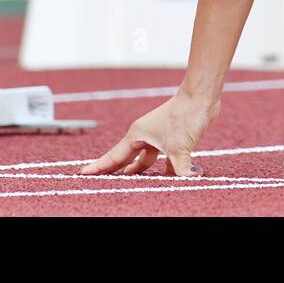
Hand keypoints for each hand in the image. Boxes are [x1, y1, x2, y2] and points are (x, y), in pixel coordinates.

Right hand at [79, 94, 218, 176]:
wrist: (201, 97)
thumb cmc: (185, 115)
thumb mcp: (180, 147)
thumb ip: (180, 169)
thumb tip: (189, 180)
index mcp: (137, 136)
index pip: (113, 157)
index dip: (99, 167)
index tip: (82, 174)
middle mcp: (145, 136)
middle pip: (125, 159)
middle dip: (115, 171)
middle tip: (103, 183)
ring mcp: (158, 137)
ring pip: (144, 159)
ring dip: (140, 172)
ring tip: (131, 184)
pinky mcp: (173, 138)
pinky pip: (164, 158)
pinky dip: (165, 169)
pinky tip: (167, 178)